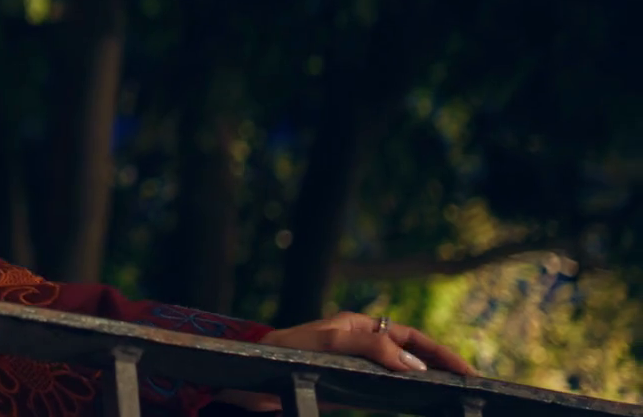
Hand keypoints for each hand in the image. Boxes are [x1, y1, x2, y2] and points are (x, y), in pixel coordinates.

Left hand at [260, 311, 474, 375]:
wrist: (256, 373)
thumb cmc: (287, 350)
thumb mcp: (328, 343)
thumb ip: (369, 348)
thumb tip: (413, 363)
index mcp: (360, 326)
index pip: (411, 336)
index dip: (440, 352)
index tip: (464, 370)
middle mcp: (363, 342)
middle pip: (413, 352)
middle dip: (443, 364)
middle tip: (470, 383)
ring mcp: (359, 364)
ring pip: (403, 370)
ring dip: (429, 378)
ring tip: (454, 392)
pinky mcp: (351, 385)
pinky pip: (387, 387)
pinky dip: (408, 392)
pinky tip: (421, 400)